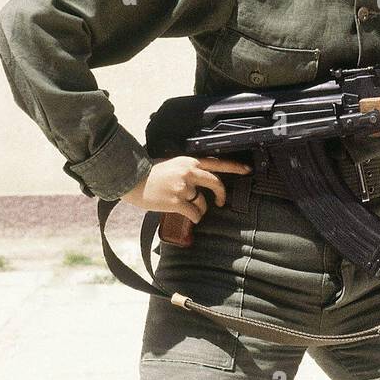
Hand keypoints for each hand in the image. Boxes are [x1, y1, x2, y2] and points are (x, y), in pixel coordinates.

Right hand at [118, 156, 251, 223]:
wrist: (132, 181)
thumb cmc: (151, 174)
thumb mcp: (173, 165)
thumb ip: (188, 170)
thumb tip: (202, 182)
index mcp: (189, 162)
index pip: (217, 163)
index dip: (234, 167)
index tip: (247, 170)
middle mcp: (189, 173)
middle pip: (216, 183)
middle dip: (221, 195)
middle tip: (220, 202)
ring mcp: (183, 188)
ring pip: (202, 202)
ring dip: (199, 208)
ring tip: (186, 207)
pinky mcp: (177, 202)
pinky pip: (195, 213)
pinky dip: (194, 217)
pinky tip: (189, 217)